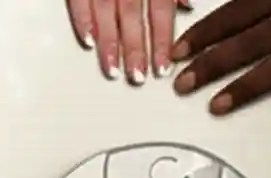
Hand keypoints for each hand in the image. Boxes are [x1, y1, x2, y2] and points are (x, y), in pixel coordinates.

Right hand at [66, 0, 192, 83]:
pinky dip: (82, 19)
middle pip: (133, 16)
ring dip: (109, 42)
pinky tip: (88, 41)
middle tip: (137, 76)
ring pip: (106, 11)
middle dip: (135, 48)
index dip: (161, 40)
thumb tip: (188, 5)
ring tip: (112, 69)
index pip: (160, 10)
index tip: (162, 68)